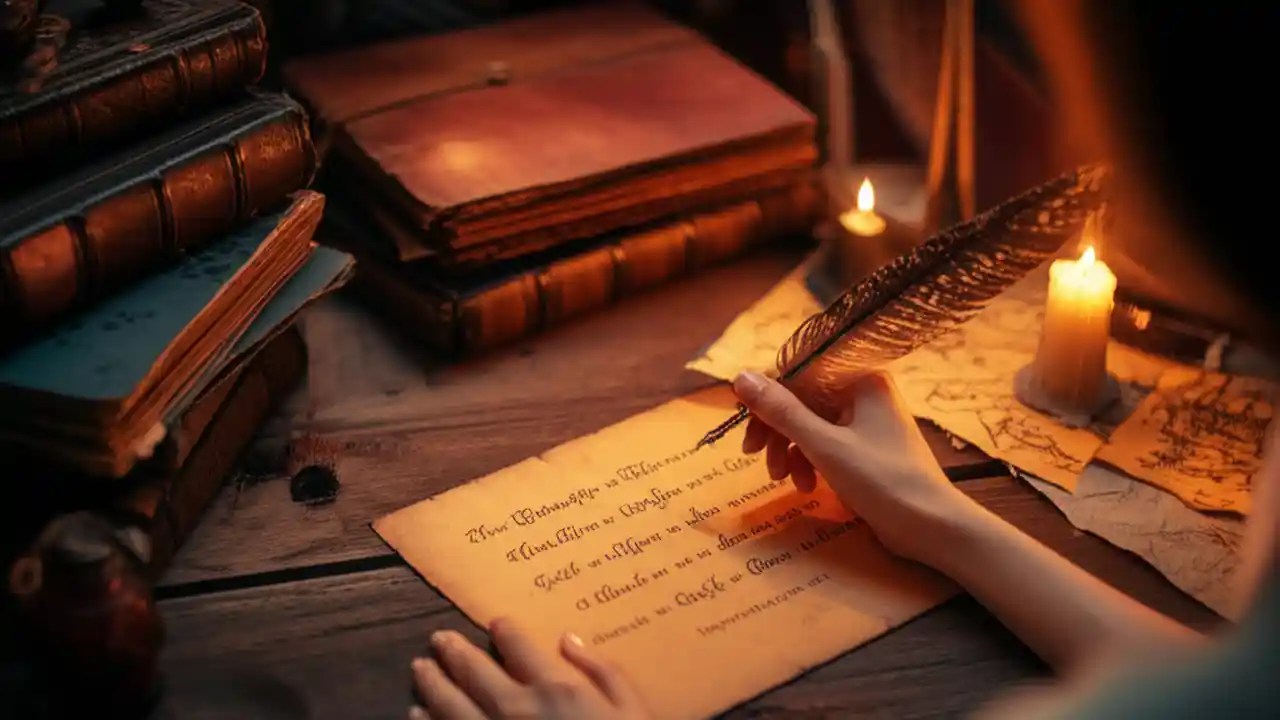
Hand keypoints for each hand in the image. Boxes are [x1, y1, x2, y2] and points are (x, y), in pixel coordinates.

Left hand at [409, 618, 647, 719]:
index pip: (520, 647)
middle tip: (438, 639)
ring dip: (432, 685)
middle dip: (455, 652)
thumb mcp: (632, 710)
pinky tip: (415, 715)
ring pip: (449, 705)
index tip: (495, 622)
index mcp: (554, 688)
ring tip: (420, 669)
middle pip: (475, 671)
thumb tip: (570, 640)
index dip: (505, 631)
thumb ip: (603, 672)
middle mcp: (514, 708)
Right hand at [732, 370, 985, 566]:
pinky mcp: (865, 446)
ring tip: (785, 480)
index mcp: (859, 378)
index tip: (746, 428)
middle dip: (777, 430)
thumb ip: (781, 411)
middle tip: (756, 457)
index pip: (797, 374)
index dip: (766, 398)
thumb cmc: (883, 481)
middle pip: (801, 399)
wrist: (933, 526)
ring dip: (790, 450)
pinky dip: (809, 461)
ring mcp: (866, 419)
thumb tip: (739, 377)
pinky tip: (807, 485)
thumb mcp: (825, 446)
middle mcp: (863, 391)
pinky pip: (825, 442)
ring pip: (809, 423)